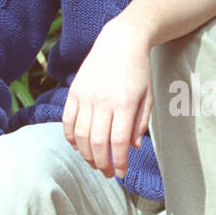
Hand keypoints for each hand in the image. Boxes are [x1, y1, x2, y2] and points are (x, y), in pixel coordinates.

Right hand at [62, 18, 152, 176]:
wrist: (120, 41)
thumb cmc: (138, 70)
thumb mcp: (147, 96)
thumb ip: (140, 123)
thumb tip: (133, 147)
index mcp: (124, 103)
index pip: (118, 141)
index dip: (119, 161)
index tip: (121, 173)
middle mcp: (103, 101)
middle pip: (98, 142)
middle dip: (102, 163)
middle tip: (108, 172)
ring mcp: (86, 96)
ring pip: (81, 135)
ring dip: (86, 154)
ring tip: (95, 162)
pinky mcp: (74, 92)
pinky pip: (67, 121)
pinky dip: (71, 138)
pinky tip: (78, 146)